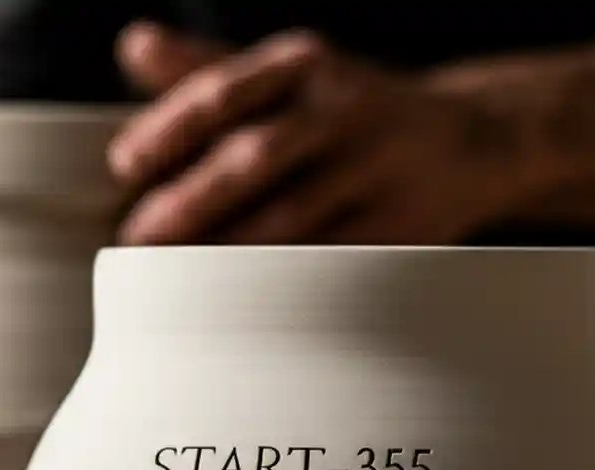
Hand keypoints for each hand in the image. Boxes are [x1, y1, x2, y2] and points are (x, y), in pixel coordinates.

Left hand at [110, 22, 532, 244]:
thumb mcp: (291, 75)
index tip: (125, 165)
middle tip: (138, 241)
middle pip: (256, 156)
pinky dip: (280, 283)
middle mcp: (343, 110)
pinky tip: (239, 300)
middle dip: (191, 203)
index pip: (226, 92)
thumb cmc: (353, 111)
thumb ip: (211, 68)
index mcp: (307, 66)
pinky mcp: (401, 227)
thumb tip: (134, 43)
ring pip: (290, 220)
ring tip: (174, 278)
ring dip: (225, 252)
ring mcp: (377, 170)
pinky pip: (328, 263)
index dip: (170, 127)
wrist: (470, 141)